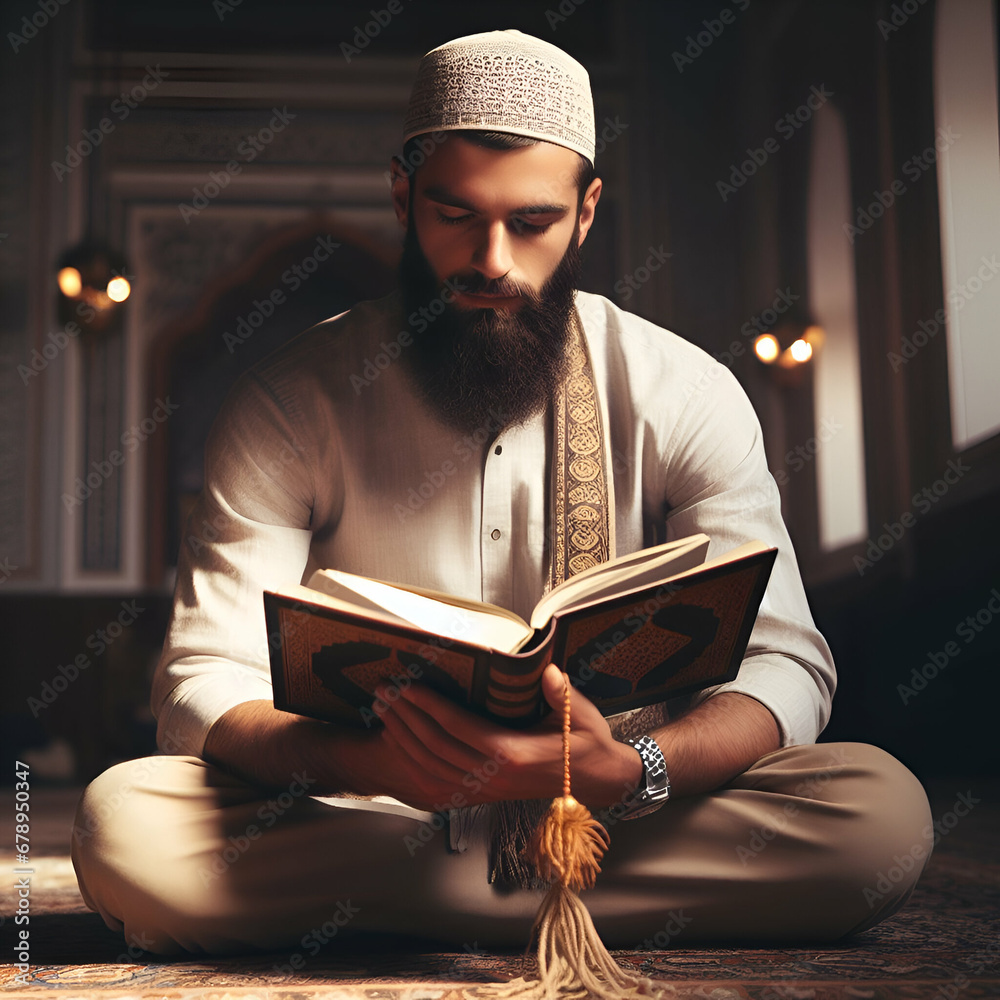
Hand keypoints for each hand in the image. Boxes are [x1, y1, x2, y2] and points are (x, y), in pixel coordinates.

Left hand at [368, 663, 641, 810]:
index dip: (429, 707)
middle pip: (436, 746)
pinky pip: (439, 781)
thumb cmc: (589, 744)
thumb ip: (561, 695)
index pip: (459, 728)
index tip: (407, 685)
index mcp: (514, 753)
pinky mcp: (485, 793)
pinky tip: (400, 743)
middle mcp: (494, 775)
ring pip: (431, 766)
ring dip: (403, 738)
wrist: (599, 782)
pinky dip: (415, 762)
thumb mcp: (581, 716)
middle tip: (383, 691)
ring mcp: (487, 788)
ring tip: (383, 711)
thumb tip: (548, 671)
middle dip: (405, 717)